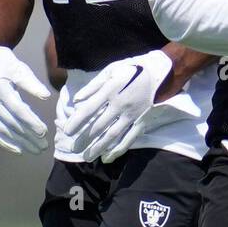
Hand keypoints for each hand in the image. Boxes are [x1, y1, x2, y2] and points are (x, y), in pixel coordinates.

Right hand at [0, 45, 50, 154]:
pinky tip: (18, 150)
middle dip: (28, 136)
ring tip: (35, 150)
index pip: (17, 109)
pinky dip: (4, 142)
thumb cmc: (4, 64)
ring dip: (19, 142)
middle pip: (10, 123)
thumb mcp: (18, 68)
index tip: (43, 131)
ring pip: (2, 130)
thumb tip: (45, 96)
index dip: (30, 121)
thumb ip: (31, 83)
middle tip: (44, 146)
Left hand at [59, 49, 173, 163]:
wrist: (160, 72)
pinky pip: (130, 137)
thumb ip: (93, 86)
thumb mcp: (111, 70)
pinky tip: (108, 157)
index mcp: (111, 89)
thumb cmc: (132, 69)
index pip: (89, 109)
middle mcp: (121, 104)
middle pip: (99, 125)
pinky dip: (119, 149)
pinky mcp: (142, 120)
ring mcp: (132, 114)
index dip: (77, 121)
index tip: (67, 131)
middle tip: (74, 148)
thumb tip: (77, 100)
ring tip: (87, 157)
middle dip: (85, 138)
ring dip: (99, 147)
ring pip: (113, 134)